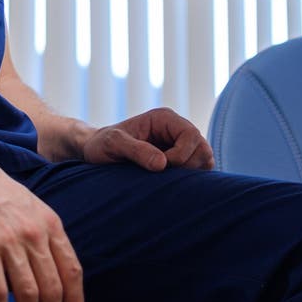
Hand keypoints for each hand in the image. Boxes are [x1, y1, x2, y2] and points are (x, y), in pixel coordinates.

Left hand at [82, 107, 214, 171]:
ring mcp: (180, 145)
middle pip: (203, 149)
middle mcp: (176, 129)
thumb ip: (135, 150)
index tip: (162, 166)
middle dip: (187, 166)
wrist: (96, 152)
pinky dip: (189, 180)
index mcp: (163, 118)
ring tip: (165, 179)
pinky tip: (169, 183)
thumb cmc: (102, 144)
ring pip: (204, 161)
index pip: (191, 135)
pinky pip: (198, 172)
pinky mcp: (181, 161)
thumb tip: (162, 164)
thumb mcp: (113, 144)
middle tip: (163, 175)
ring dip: (190, 174)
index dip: (182, 154)